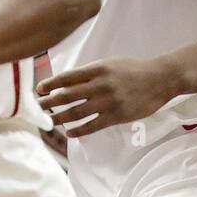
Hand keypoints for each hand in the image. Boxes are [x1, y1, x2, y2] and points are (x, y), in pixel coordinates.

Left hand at [37, 57, 177, 136]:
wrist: (161, 78)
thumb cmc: (132, 69)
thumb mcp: (109, 64)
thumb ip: (89, 73)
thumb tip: (65, 84)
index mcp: (97, 69)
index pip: (67, 78)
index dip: (50, 85)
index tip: (39, 90)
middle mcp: (101, 85)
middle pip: (67, 96)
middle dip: (49, 103)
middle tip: (36, 108)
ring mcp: (109, 101)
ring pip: (77, 112)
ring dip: (59, 118)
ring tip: (48, 122)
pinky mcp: (117, 115)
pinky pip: (93, 125)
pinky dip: (79, 130)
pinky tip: (69, 133)